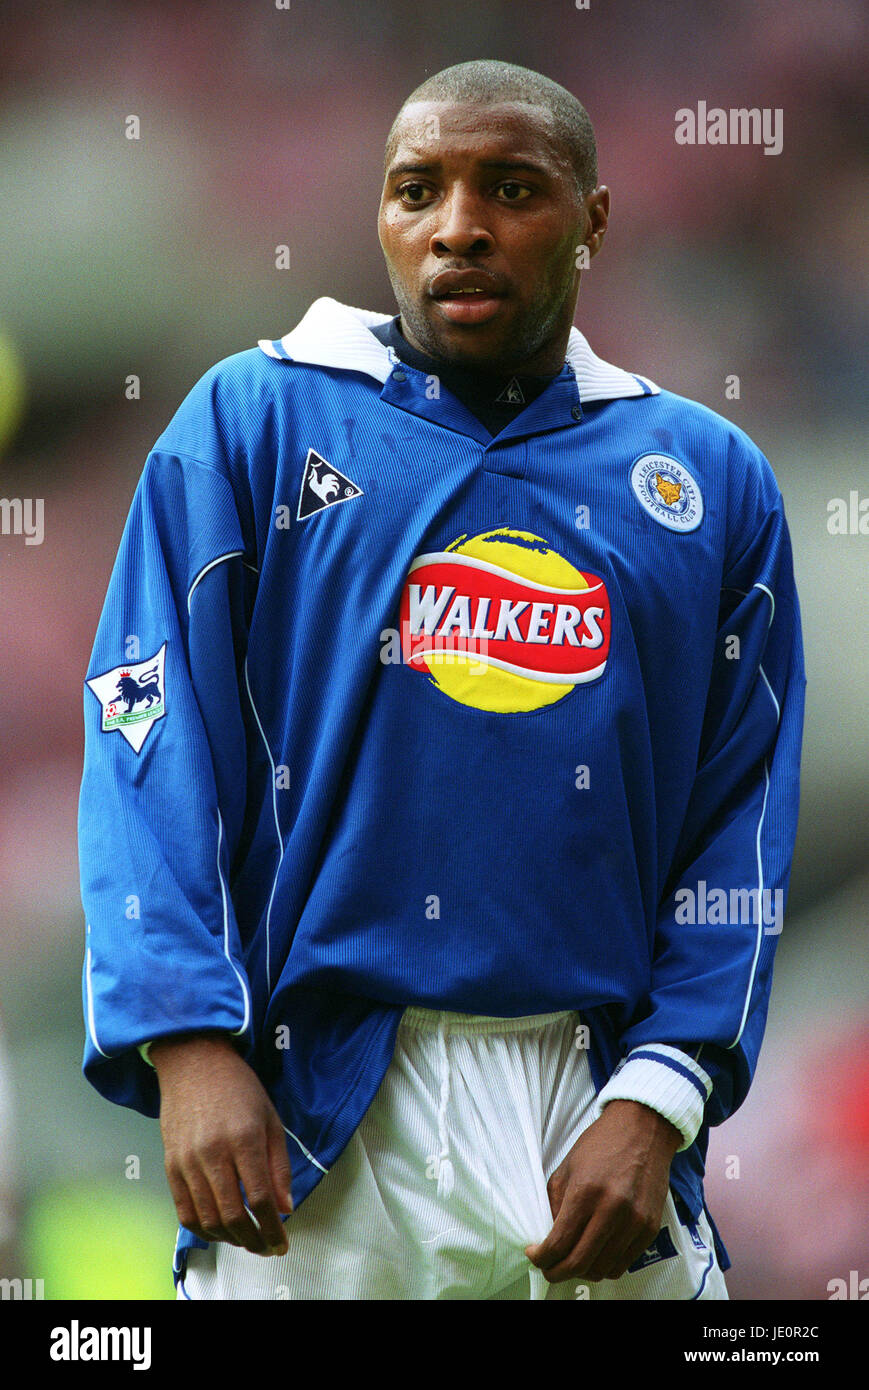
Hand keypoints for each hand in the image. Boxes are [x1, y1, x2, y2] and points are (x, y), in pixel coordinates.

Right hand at [151, 1032, 292, 1255]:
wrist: (194, 1062)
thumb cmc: (238, 1087)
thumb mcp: (271, 1119)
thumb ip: (279, 1166)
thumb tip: (285, 1208)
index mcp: (244, 1139)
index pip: (259, 1199)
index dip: (273, 1229)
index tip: (282, 1242)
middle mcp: (213, 1154)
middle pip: (233, 1216)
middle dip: (254, 1241)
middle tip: (267, 1248)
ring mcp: (188, 1161)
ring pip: (208, 1219)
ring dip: (230, 1239)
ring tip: (247, 1241)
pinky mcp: (170, 1165)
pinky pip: (183, 1211)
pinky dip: (202, 1229)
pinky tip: (219, 1232)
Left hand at [524, 1099, 681, 1282]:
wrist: (643, 1129)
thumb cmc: (602, 1144)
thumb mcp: (567, 1168)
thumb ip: (555, 1204)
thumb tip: (548, 1239)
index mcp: (585, 1191)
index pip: (558, 1243)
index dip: (541, 1257)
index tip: (535, 1256)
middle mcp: (612, 1209)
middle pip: (579, 1263)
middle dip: (557, 1272)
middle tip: (549, 1268)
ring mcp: (634, 1221)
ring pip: (602, 1269)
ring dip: (582, 1271)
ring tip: (573, 1258)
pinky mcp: (650, 1227)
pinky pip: (624, 1263)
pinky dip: (605, 1264)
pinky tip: (596, 1251)